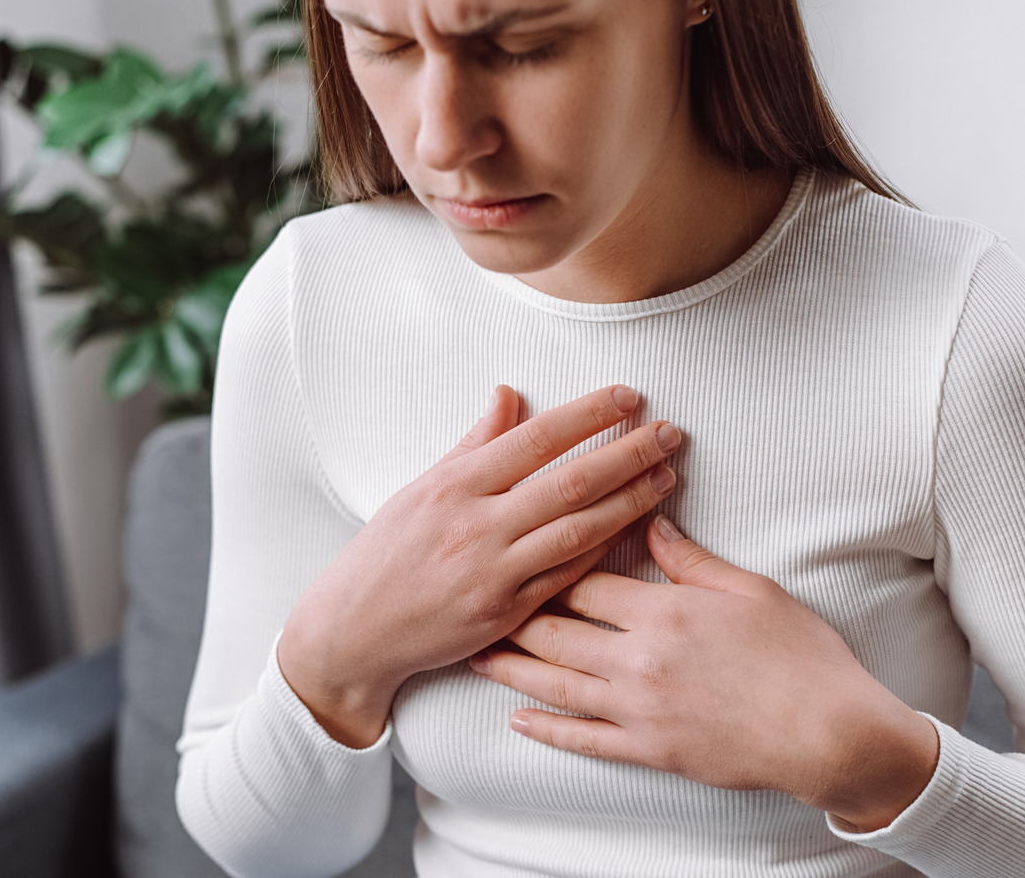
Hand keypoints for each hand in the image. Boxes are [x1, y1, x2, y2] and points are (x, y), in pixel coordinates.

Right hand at [278, 384, 682, 747]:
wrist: (353, 631)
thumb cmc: (387, 554)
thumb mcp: (421, 488)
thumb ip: (474, 444)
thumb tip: (509, 393)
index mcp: (454, 485)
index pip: (535, 438)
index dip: (587, 414)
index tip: (628, 397)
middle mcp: (476, 525)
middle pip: (568, 482)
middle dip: (626, 453)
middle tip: (670, 432)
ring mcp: (493, 572)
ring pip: (577, 530)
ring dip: (630, 501)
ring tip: (667, 475)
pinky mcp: (505, 613)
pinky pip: (567, 576)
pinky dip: (604, 549)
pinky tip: (636, 528)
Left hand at [468, 514, 939, 830]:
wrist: (829, 732)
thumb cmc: (799, 656)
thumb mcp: (748, 589)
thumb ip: (690, 559)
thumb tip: (652, 520)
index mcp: (663, 611)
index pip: (586, 579)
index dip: (550, 562)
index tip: (522, 551)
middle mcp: (640, 659)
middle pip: (555, 632)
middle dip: (512, 615)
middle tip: (475, 602)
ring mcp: (640, 709)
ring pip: (556, 685)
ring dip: (511, 670)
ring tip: (476, 655)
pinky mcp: (650, 749)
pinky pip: (584, 740)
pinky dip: (546, 731)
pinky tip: (518, 720)